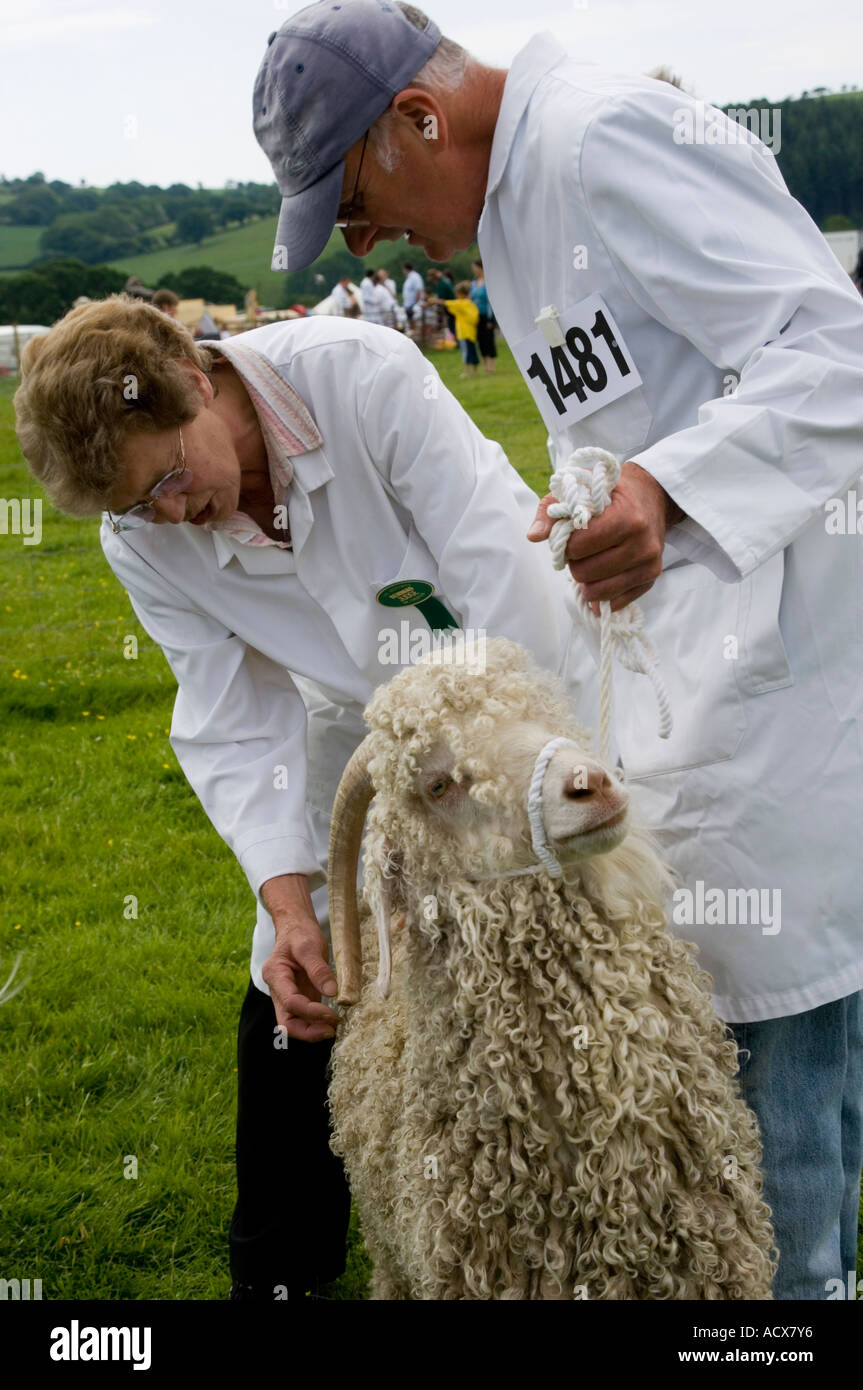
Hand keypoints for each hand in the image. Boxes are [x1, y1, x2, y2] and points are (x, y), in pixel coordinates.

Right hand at [260, 873, 338, 1041]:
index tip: (331, 1013)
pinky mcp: (298, 998)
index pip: (290, 1001)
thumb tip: (332, 993)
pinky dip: (316, 1023)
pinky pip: (303, 1017)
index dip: (311, 1011)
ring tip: (333, 1028)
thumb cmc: (300, 934)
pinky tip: (330, 1022)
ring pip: (294, 1023)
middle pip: (286, 1022)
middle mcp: (277, 990)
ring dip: (312, 1031)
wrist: (295, 928)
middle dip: (308, 1031)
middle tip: (331, 1030)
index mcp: (275, 974)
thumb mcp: (310, 946)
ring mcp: (286, 996)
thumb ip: (319, 970)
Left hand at [527, 461, 684, 613]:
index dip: (567, 544)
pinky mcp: (652, 578)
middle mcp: (642, 543)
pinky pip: (616, 602)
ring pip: (598, 592)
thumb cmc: (612, 492)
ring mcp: (649, 563)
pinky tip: (602, 577)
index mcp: (626, 517)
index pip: (579, 546)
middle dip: (576, 562)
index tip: (571, 535)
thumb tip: (533, 536)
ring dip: (586, 581)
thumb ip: (552, 511)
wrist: (652, 495)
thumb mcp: (580, 489)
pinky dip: (603, 594)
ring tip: (591, 561)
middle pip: (585, 572)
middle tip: (582, 550)